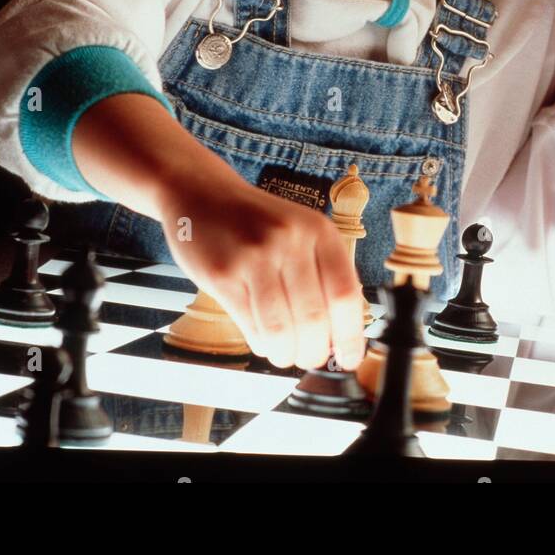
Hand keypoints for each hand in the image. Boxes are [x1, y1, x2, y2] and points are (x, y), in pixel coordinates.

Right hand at [156, 175, 367, 371]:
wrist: (204, 195)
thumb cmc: (258, 223)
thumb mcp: (301, 232)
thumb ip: (322, 272)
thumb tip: (342, 333)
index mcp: (319, 231)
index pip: (345, 294)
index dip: (350, 335)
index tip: (350, 359)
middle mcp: (290, 240)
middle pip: (314, 317)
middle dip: (315, 351)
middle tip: (311, 358)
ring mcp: (255, 256)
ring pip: (281, 328)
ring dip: (286, 353)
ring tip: (286, 355)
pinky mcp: (223, 274)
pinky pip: (250, 324)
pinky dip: (261, 343)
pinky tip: (264, 342)